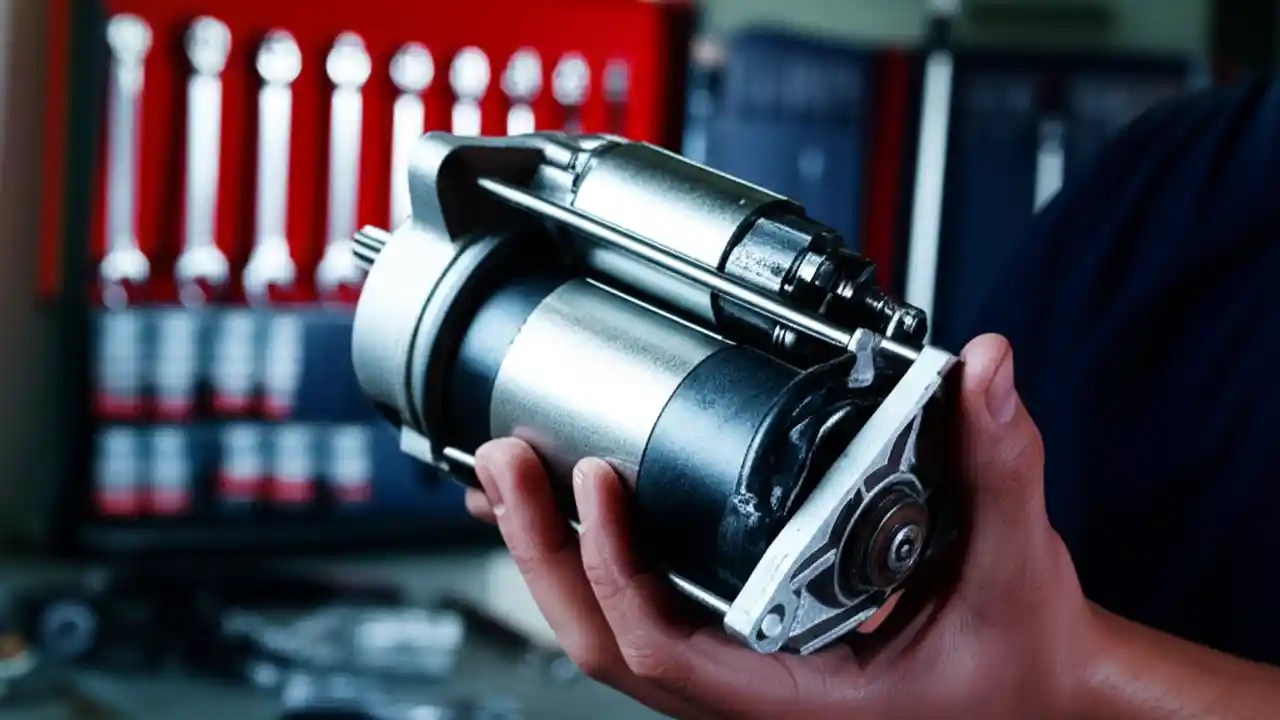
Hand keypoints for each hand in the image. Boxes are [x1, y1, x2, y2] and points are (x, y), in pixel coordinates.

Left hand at [467, 334, 1093, 718]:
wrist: (1033, 697)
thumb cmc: (1015, 659)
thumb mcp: (1012, 565)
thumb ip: (998, 463)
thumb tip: (979, 371)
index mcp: (795, 692)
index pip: (662, 645)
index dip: (611, 567)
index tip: (595, 477)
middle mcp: (746, 697)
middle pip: (602, 642)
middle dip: (543, 553)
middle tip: (508, 463)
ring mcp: (732, 682)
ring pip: (607, 638)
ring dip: (551, 561)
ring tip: (510, 481)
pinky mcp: (735, 658)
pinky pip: (637, 623)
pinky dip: (591, 569)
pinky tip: (570, 516)